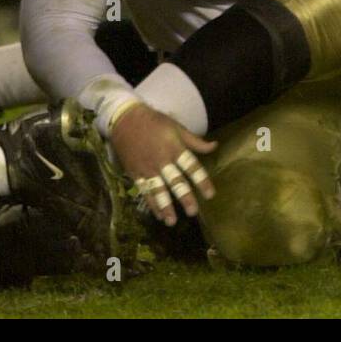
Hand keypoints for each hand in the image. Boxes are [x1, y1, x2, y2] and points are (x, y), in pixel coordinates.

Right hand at [109, 102, 216, 226]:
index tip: (210, 194)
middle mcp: (162, 160)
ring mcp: (147, 168)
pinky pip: (143, 191)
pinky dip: (151, 204)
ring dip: (165, 207)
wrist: (125, 119)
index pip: (192, 167)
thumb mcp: (176, 127)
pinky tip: (158, 215)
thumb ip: (195, 141)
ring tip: (172, 222)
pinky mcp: (134, 173)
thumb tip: (215, 146)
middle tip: (193, 212)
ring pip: (158, 190)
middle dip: (184, 197)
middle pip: (175, 181)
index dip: (202, 181)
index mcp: (175, 148)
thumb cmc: (154, 122)